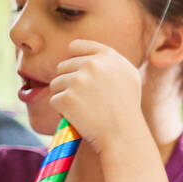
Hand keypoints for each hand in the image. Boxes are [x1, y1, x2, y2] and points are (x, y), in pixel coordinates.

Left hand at [48, 39, 146, 155]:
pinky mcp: (67, 98)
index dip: (73, 59)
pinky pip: (54, 101)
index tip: (77, 72)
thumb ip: (109, 62)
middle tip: (85, 99)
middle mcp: (93, 64)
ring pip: (56, 84)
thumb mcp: (128, 77)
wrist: (123, 135)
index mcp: (108, 56)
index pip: (76, 46)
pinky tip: (79, 117)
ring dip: (65, 97)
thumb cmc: (126, 109)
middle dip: (69, 82)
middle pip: (63, 66)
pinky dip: (62, 111)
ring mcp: (78, 80)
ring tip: (83, 109)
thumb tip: (85, 56)